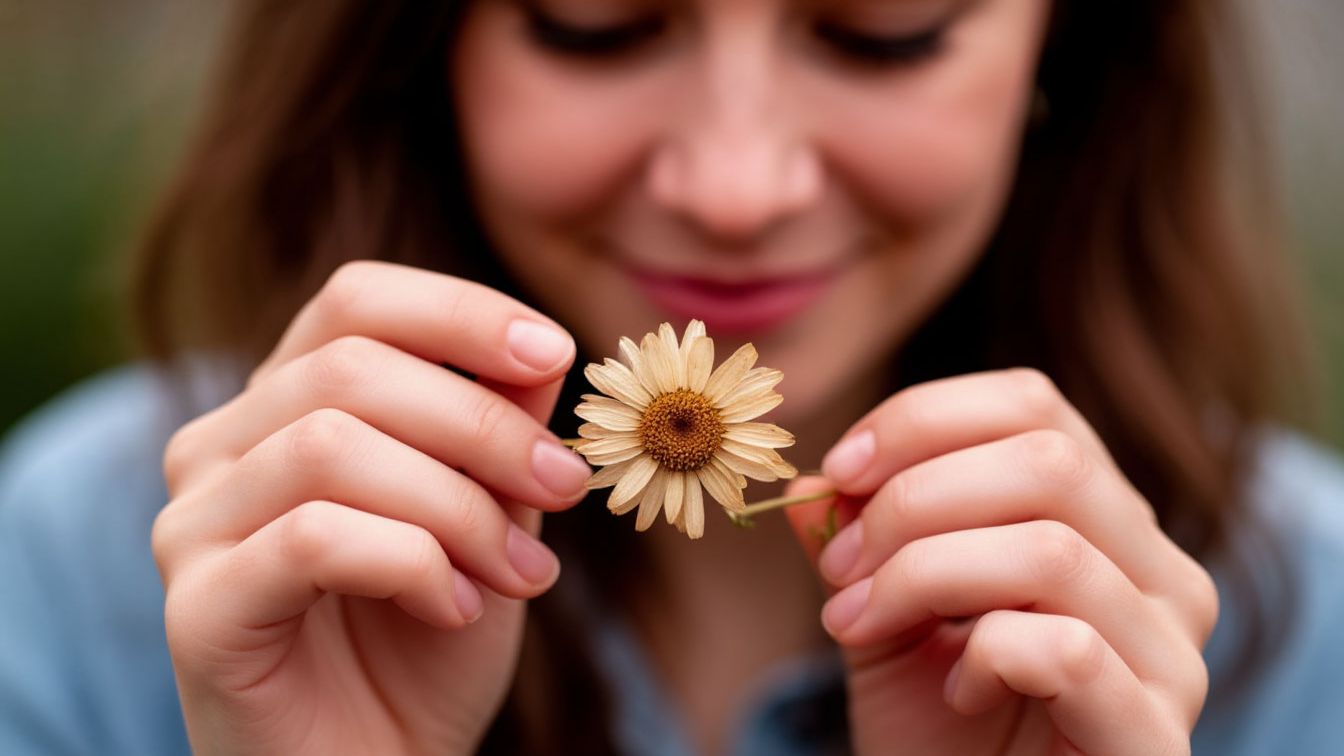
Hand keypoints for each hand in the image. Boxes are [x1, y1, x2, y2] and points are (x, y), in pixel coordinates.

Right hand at [151, 261, 592, 754]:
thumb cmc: (430, 639)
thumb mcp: (488, 516)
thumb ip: (499, 430)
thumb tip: (543, 349)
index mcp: (286, 405)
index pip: (354, 301)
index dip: (457, 310)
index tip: (553, 351)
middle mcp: (220, 447)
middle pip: (350, 367)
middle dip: (482, 424)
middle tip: (564, 486)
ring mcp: (194, 524)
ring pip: (329, 445)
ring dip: (456, 507)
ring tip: (521, 572)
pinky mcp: (197, 607)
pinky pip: (311, 539)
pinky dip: (409, 564)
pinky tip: (452, 608)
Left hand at [785, 369, 1217, 754]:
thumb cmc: (937, 729)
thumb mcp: (877, 616)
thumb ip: (853, 543)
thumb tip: (809, 483)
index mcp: (1103, 522)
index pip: (1033, 406)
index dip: (922, 421)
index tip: (838, 470)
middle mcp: (1160, 573)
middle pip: (1049, 461)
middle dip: (913, 500)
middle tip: (838, 567)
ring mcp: (1171, 655)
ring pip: (1052, 550)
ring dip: (922, 574)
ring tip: (858, 623)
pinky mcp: (1156, 735)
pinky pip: (1066, 650)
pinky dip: (984, 656)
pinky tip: (958, 688)